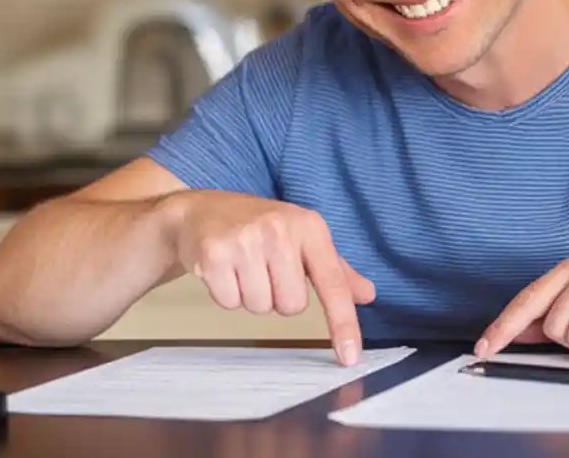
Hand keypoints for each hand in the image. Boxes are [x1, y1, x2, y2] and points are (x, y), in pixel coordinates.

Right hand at [171, 190, 375, 365]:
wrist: (200, 210)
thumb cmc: (257, 225)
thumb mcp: (301, 237)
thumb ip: (335, 269)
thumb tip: (367, 294)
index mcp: (309, 226)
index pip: (333, 283)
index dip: (343, 323)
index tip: (350, 357)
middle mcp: (280, 230)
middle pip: (292, 306)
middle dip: (277, 297)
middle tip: (264, 270)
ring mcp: (245, 240)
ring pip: (261, 308)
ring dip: (251, 296)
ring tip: (242, 267)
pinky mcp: (214, 254)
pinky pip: (230, 303)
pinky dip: (226, 294)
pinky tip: (223, 270)